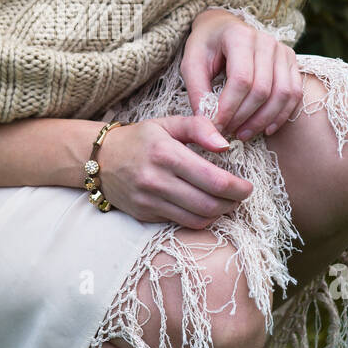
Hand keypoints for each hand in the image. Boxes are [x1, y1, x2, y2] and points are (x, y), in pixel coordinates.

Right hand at [96, 115, 252, 227]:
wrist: (100, 159)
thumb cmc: (140, 139)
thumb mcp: (168, 123)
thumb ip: (199, 127)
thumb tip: (225, 144)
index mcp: (166, 154)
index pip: (214, 180)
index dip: (239, 188)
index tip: (247, 186)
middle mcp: (157, 181)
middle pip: (209, 204)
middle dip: (233, 203)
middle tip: (240, 195)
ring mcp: (149, 201)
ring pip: (198, 219)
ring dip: (219, 213)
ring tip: (226, 202)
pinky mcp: (145, 215)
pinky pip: (182, 223)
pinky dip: (200, 218)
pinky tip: (205, 207)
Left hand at [180, 9, 303, 140]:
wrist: (223, 28)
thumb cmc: (206, 46)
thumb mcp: (191, 63)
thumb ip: (197, 90)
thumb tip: (205, 122)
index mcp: (239, 36)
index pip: (240, 79)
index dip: (229, 108)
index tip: (215, 127)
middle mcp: (266, 41)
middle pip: (262, 89)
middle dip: (243, 117)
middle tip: (226, 133)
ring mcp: (282, 50)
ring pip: (281, 94)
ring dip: (262, 120)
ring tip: (242, 134)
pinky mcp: (291, 61)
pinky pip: (293, 93)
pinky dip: (281, 115)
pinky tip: (265, 129)